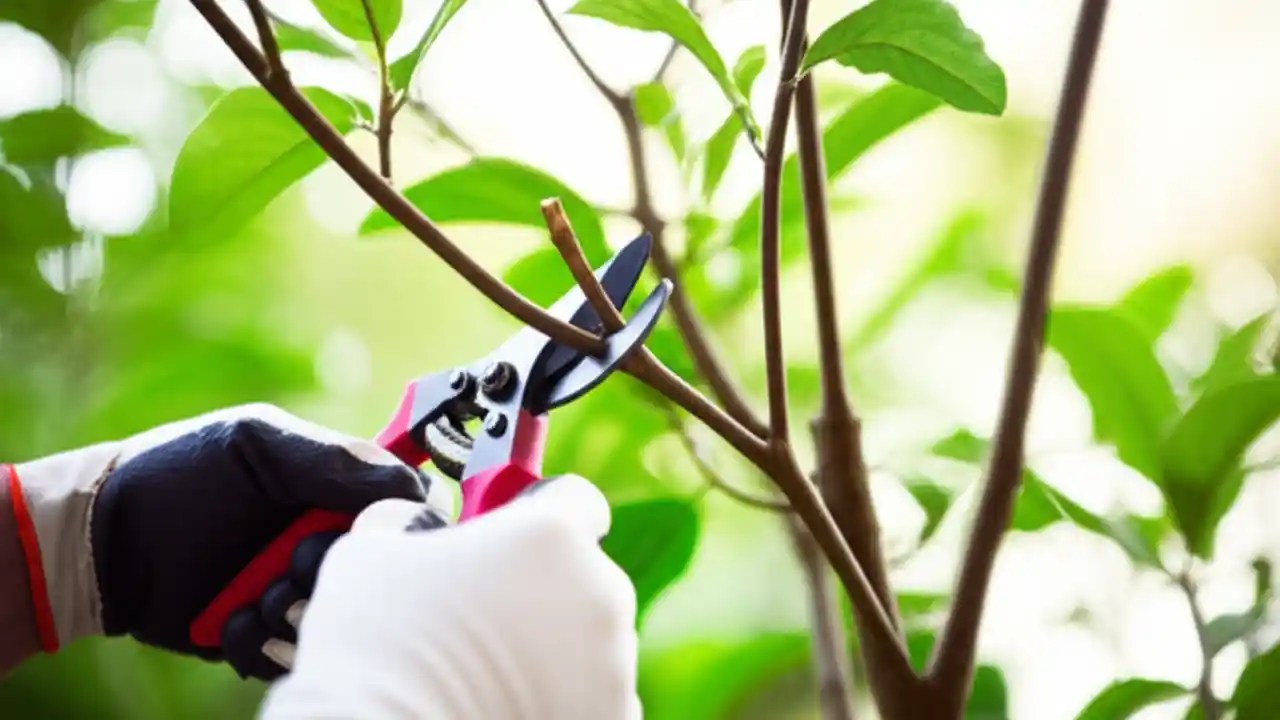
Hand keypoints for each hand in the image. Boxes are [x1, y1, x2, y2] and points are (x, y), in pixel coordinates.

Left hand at [13, 404, 443, 677]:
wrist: (105, 538)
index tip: (366, 532)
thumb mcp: (260, 444)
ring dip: (295, 611)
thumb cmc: (180, 473)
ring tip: (254, 593)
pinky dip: (259, 643)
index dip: (399, 528)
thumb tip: (416, 490)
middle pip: (380, 577)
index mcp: (337, 491)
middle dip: (335, 574)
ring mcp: (296, 593)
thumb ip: (340, 461)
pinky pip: (288, 659)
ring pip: (339, 624)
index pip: (406, 513)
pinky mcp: (265, 639)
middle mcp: (326, 543)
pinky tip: (229, 617)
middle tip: (293, 562)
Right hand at [260, 476, 640, 719]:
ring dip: (557, 646)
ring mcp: (615, 662)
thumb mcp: (367, 556)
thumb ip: (407, 523)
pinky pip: (598, 694)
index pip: (578, 502)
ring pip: (593, 638)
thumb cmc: (374, 649)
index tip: (518, 537)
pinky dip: (566, 698)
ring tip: (492, 671)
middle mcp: (599, 591)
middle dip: (546, 588)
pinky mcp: (615, 714)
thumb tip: (408, 521)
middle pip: (585, 574)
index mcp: (551, 535)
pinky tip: (511, 704)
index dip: (546, 514)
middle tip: (488, 615)